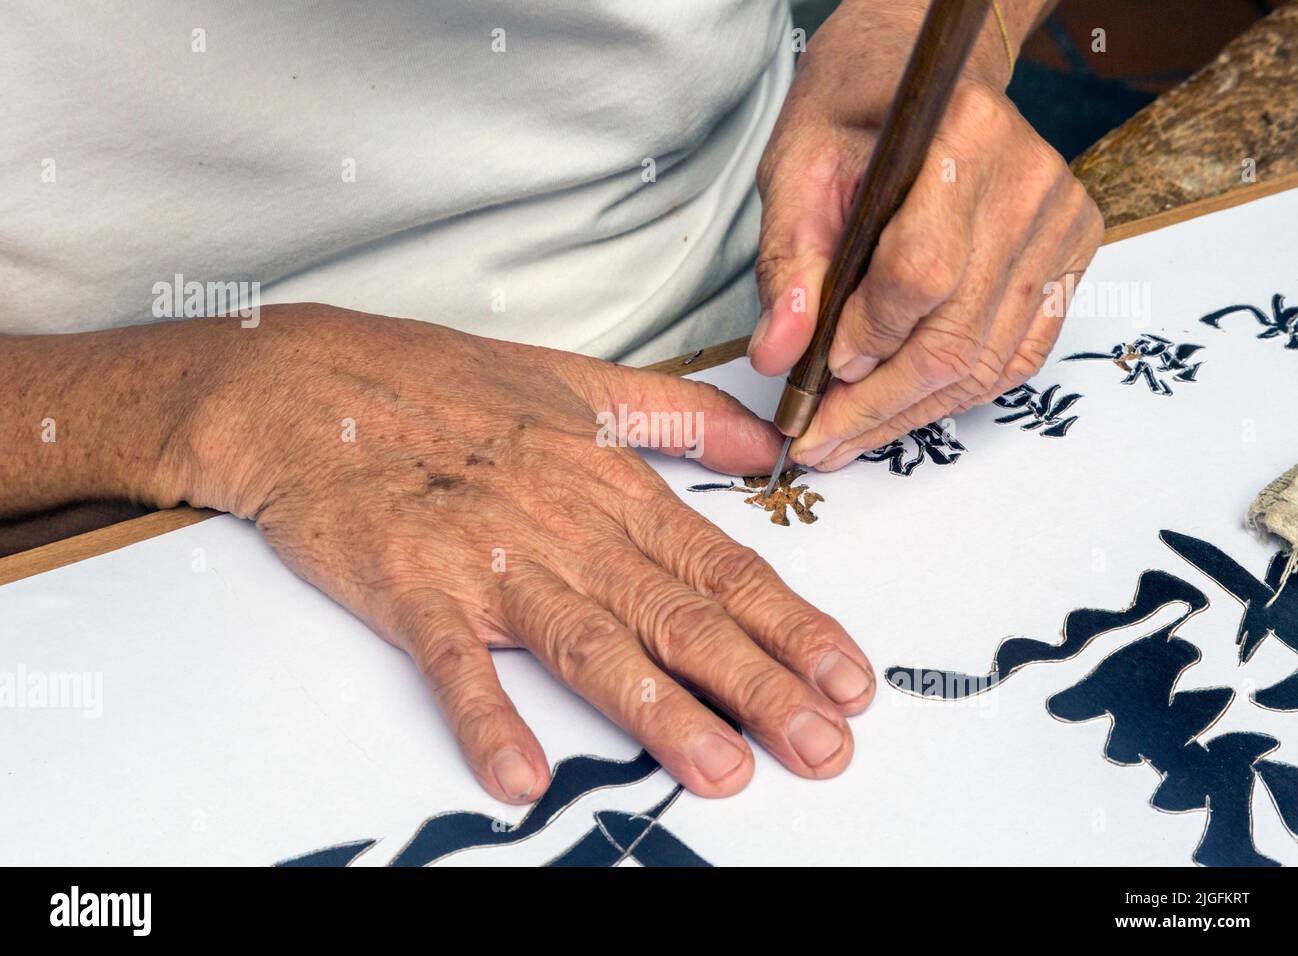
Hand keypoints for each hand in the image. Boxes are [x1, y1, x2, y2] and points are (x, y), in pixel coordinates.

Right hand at [170, 305, 875, 801]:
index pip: (720, 565)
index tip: (847, 678)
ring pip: (589, 642)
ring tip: (721, 769)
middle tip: (823, 746)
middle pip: (677, 615)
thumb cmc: (439, 384)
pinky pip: (456, 663)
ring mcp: (489, 559)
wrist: (306, 382)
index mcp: (609, 482)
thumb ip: (677, 417)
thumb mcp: (577, 381)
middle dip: (759, 685)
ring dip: (658, 712)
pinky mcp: (412, 588)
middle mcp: (565, 525)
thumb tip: (762, 448)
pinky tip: (523, 773)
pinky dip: (487, 717)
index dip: (790, 626)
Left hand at [748, 0, 1102, 468]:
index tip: (819, 375)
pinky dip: (958, 393)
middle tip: (820, 443)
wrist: (925, 76)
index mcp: (963, 135)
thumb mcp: (797, 170)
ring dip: (913, 413)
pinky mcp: (1075, 251)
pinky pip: (1020, 354)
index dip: (867, 338)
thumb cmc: (855, 115)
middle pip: (957, 335)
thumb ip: (787, 262)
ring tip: (851, 437)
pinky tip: (905, 409)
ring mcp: (1062, 219)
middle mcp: (1029, 179)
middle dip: (879, 406)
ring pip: (989, 360)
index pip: (920, 272)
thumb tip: (780, 355)